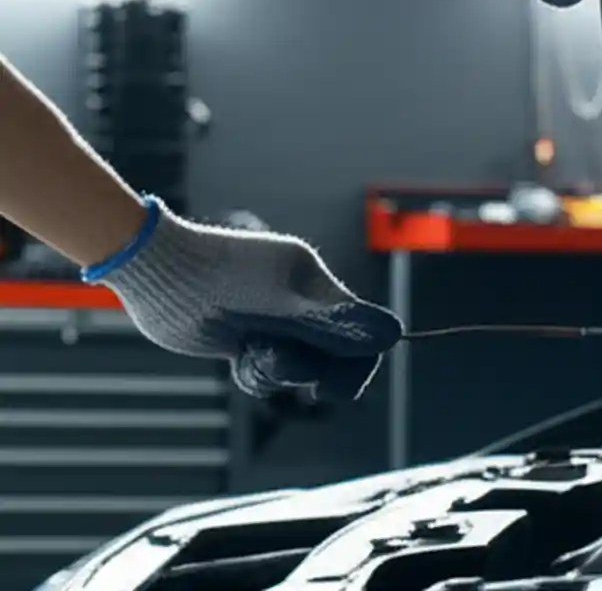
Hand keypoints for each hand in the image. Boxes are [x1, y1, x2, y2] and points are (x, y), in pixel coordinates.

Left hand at [84, 196, 402, 400]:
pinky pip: (269, 373)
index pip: (361, 329)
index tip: (331, 385)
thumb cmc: (216, 275)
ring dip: (277, 370)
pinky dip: (256, 375)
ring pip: (300, 367)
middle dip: (309, 366)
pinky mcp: (245, 341)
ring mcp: (273, 322)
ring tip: (249, 352)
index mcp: (315, 282)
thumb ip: (337, 321)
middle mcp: (299, 302)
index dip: (357, 362)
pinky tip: (236, 357)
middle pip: (334, 353)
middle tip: (277, 361)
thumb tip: (392, 336)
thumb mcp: (284, 301)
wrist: (155, 270)